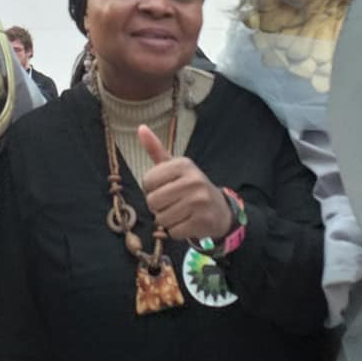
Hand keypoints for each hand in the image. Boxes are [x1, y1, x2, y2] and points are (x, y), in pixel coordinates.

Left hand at [138, 124, 232, 241]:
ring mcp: (199, 201)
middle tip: (172, 203)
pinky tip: (188, 222)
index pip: (147, 181)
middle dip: (158, 207)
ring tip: (181, 213)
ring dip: (167, 220)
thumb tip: (141, 128)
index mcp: (183, 164)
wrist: (220, 210)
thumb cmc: (190, 187)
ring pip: (161, 219)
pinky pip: (173, 232)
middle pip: (152, 201)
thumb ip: (156, 150)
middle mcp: (193, 180)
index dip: (151, 189)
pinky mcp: (203, 221)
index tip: (165, 188)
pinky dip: (177, 231)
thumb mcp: (175, 167)